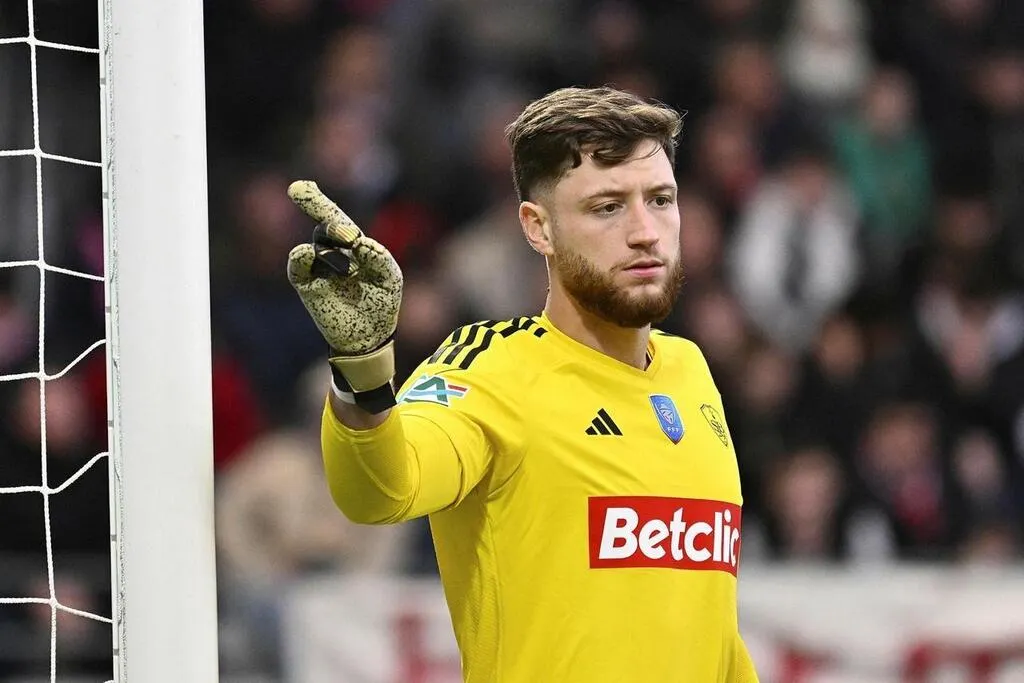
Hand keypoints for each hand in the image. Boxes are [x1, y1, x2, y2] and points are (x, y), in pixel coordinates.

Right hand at [287, 181, 402, 408]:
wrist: (368, 339)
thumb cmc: (381, 305)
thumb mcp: (389, 278)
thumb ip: (378, 256)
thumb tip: (356, 242)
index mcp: (354, 248)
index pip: (337, 221)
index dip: (319, 203)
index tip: (301, 186)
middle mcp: (333, 254)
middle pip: (325, 226)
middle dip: (322, 211)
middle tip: (307, 197)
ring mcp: (318, 269)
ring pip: (318, 245)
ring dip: (333, 248)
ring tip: (348, 262)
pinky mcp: (306, 286)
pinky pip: (298, 265)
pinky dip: (302, 257)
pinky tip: (309, 254)